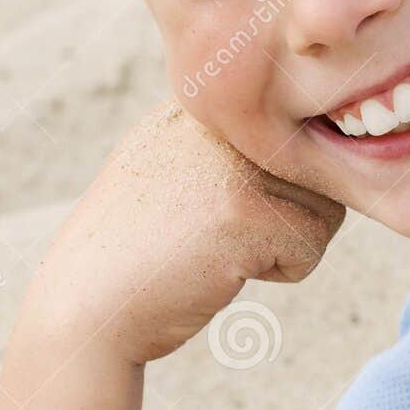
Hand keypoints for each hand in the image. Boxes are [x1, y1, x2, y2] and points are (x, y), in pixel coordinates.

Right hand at [25, 99, 344, 363]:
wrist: (85, 304)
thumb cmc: (136, 248)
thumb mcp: (168, 166)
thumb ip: (225, 146)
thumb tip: (312, 141)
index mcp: (201, 105)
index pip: (290, 135)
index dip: (275, 186)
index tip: (224, 210)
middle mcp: (219, 121)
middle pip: (314, 170)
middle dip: (285, 215)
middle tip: (220, 235)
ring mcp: (232, 163)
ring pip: (323, 207)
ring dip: (284, 244)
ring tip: (220, 249)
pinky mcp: (245, 212)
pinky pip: (312, 246)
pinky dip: (282, 272)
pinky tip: (223, 269)